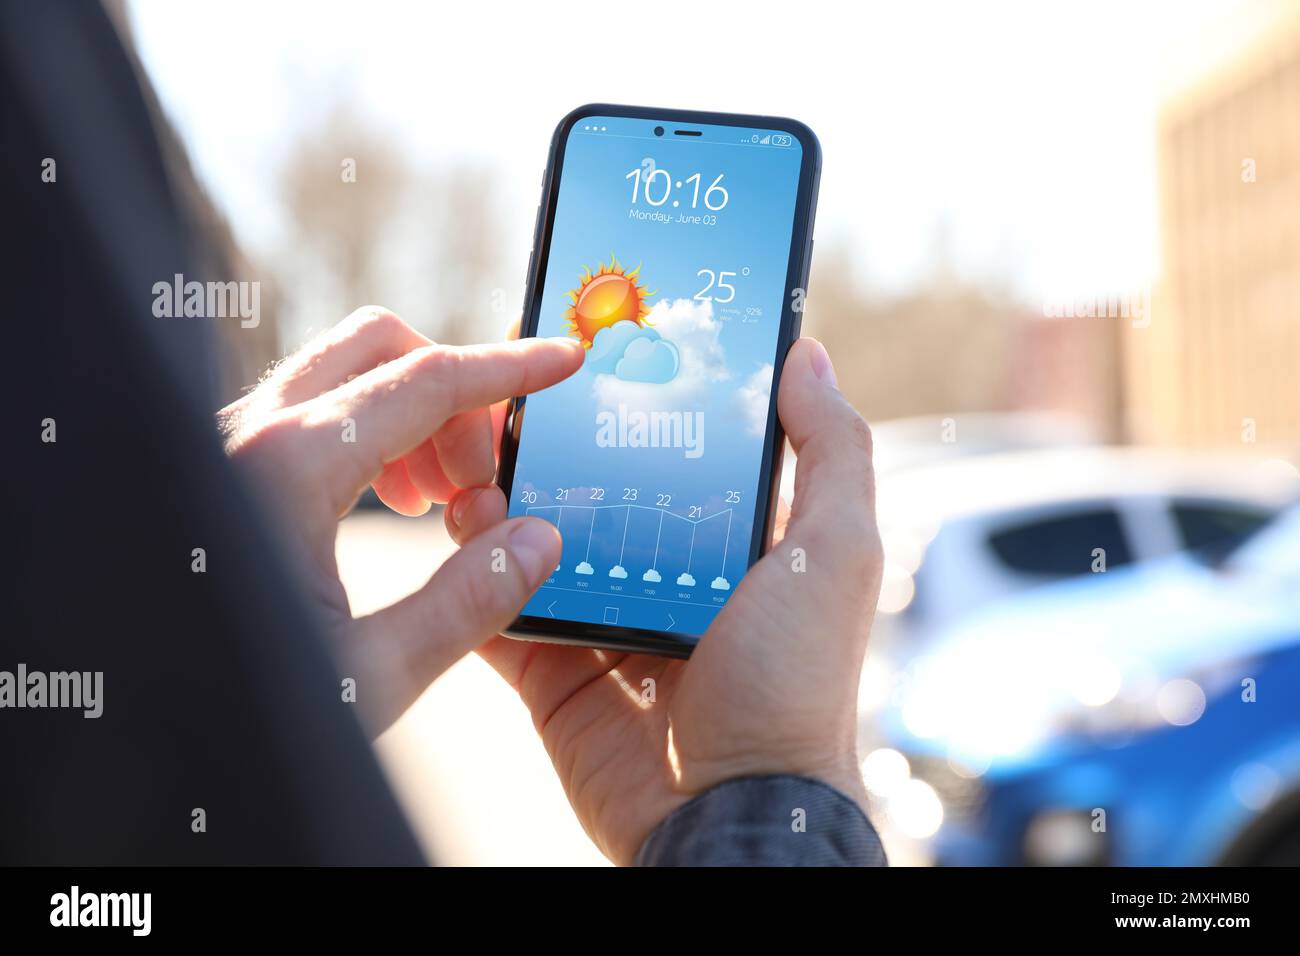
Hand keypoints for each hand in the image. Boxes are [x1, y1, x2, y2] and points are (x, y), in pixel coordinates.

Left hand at [218, 307, 584, 732]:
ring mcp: (226, 445)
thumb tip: (536, 541)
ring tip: (440, 505)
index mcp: (289, 468)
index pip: (428, 382)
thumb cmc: (231, 707)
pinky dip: (370, 433)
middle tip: (482, 480)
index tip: (564, 361)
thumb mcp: (365, 677)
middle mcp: (249, 435)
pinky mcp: (221, 468)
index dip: (510, 369)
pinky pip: (311, 411)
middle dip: (455, 392)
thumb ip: (464, 605)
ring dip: (413, 416)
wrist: (127, 730)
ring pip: (343, 375)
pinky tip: (388, 504)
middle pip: (381, 348)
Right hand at [451, 337, 882, 864]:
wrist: (727, 811)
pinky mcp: (552, 667)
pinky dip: (474, 573)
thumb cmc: (796, 684)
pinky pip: (500, 608)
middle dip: (547, 440)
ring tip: (480, 459)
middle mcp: (661, 568)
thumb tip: (804, 353)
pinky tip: (463, 531)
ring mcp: (601, 616)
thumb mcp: (836, 554)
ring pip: (533, 537)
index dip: (633, 396)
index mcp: (728, 536)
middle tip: (509, 399)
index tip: (591, 342)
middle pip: (590, 483)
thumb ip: (828, 451)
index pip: (671, 445)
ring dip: (500, 493)